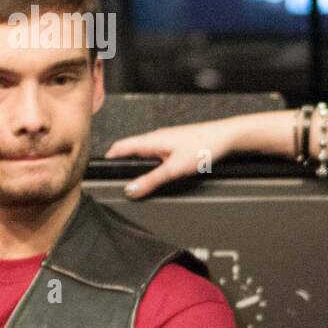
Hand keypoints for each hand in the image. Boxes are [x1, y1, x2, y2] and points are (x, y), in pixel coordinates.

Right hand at [105, 119, 236, 198]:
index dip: (109, 158)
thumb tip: (131, 190)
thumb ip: (151, 180)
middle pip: (131, 150)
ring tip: (135, 178)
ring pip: (145, 152)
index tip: (100, 169)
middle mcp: (157, 137)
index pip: (121, 147)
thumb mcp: (174, 169)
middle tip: (116, 178)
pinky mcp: (177, 144)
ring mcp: (167, 140)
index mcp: (151, 140)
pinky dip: (152, 163)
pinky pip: (157, 153)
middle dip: (123, 163)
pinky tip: (158, 172)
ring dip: (138, 164)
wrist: (227, 137)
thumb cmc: (204, 147)